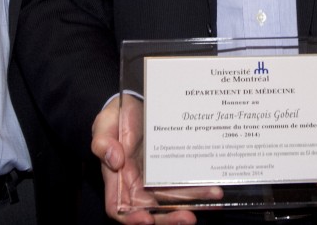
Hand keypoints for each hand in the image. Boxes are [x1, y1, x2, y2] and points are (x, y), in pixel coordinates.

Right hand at [91, 96, 218, 223]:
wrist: (135, 102)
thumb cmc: (116, 115)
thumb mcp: (105, 123)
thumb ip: (103, 142)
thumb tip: (115, 160)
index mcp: (117, 178)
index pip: (119, 207)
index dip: (132, 218)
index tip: (147, 218)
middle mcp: (136, 184)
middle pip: (151, 211)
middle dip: (170, 218)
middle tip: (189, 217)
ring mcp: (154, 179)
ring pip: (172, 200)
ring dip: (191, 203)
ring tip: (211, 199)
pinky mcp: (170, 171)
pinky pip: (183, 185)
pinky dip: (198, 191)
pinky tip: (213, 191)